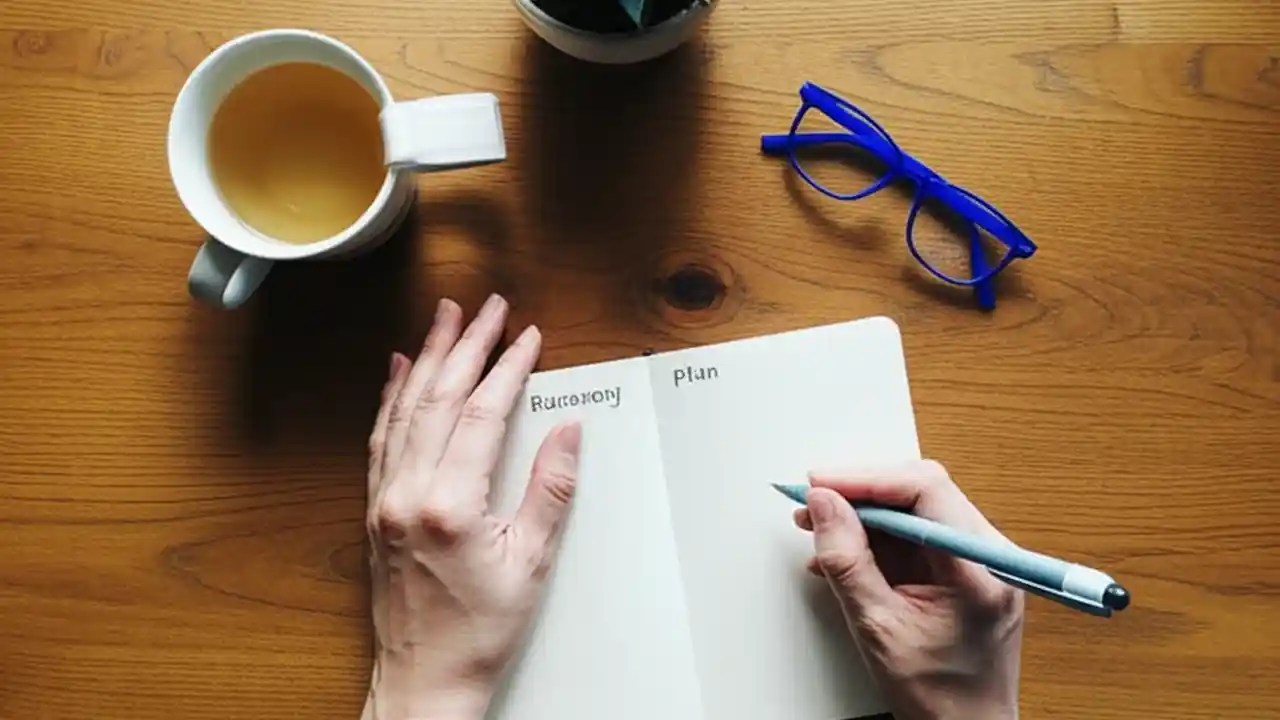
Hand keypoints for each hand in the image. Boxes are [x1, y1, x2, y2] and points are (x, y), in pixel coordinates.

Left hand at [362, 295, 581, 719]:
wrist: (425, 677)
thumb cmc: (478, 631)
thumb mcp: (531, 564)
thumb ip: (551, 491)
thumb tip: (569, 432)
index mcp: (448, 504)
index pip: (481, 414)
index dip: (507, 369)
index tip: (526, 338)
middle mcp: (407, 493)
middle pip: (438, 399)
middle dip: (465, 346)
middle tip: (486, 307)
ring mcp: (384, 498)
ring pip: (404, 410)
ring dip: (426, 359)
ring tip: (443, 319)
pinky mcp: (374, 508)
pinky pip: (381, 437)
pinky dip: (391, 398)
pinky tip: (398, 371)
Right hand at [795, 461, 1023, 719]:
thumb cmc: (940, 697)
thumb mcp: (879, 628)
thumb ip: (848, 562)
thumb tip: (825, 506)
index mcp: (981, 568)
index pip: (926, 491)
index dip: (867, 480)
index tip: (823, 484)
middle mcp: (989, 555)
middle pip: (919, 493)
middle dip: (860, 495)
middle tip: (813, 503)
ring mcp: (977, 560)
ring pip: (913, 510)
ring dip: (863, 515)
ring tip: (818, 528)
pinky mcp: (961, 568)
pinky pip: (914, 534)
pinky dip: (875, 538)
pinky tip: (842, 552)